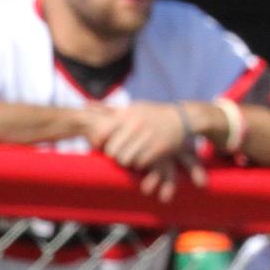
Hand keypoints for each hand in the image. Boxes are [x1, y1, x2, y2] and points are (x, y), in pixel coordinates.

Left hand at [83, 102, 203, 200]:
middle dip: (113, 155)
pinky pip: (141, 163)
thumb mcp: (132, 107)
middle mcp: (136, 124)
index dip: (98, 143)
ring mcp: (148, 137)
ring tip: (130, 157)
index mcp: (127, 114)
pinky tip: (143, 159)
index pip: (102, 133)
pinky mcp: (159, 148)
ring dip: (127, 161)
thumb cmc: (153, 113)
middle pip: (112, 150)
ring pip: (126, 159)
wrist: (184, 118)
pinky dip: (140, 164)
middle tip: (117, 154)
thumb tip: (85, 105)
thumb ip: (109, 110)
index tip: (100, 145)